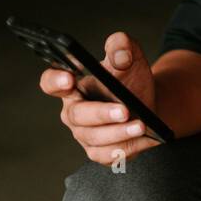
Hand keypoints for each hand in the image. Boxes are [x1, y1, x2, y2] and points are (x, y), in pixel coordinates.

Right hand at [39, 30, 159, 165]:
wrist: (149, 102)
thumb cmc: (131, 78)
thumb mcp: (131, 55)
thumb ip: (122, 45)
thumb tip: (120, 56)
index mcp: (73, 84)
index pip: (51, 82)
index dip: (55, 81)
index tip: (69, 79)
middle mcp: (74, 111)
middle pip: (77, 115)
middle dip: (101, 114)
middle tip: (124, 110)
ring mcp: (84, 133)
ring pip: (94, 138)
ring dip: (119, 133)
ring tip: (141, 125)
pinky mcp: (99, 151)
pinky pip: (108, 155)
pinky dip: (127, 147)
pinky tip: (144, 138)